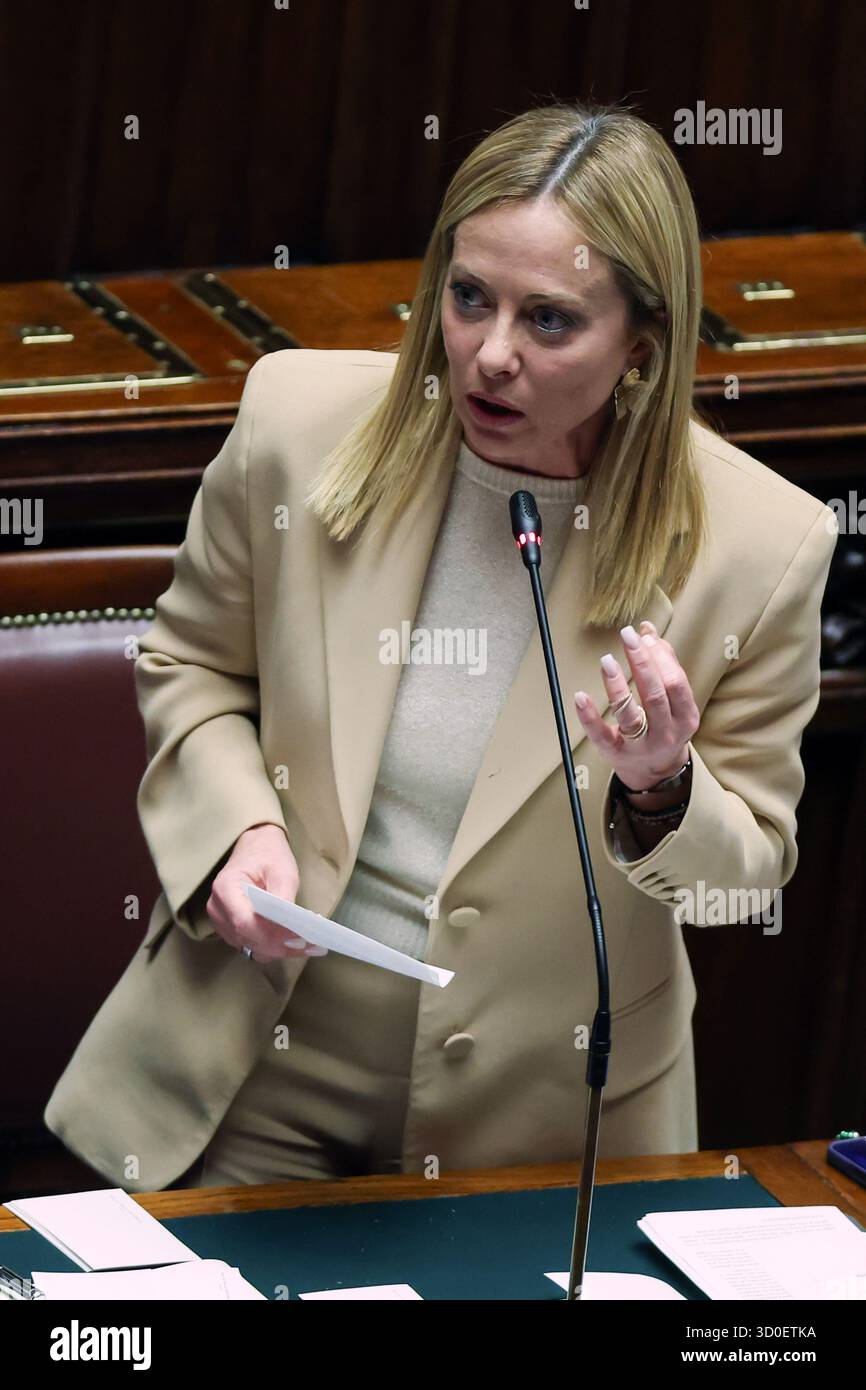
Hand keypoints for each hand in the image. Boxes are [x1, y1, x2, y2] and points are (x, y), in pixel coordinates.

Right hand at [206, 823, 327, 963]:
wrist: (256, 847)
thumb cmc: (268, 856)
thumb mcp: (282, 871)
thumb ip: (284, 897)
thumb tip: (291, 926)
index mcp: (225, 888)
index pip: (245, 922)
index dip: (271, 935)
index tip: (298, 937)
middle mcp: (217, 908)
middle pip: (247, 938)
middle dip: (278, 945)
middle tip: (309, 945)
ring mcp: (220, 920)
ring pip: (249, 946)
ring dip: (277, 949)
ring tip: (305, 945)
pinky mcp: (228, 928)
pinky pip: (249, 944)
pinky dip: (271, 947)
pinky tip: (291, 943)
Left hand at [574, 620, 698, 791]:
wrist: (655, 771)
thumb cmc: (664, 725)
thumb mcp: (673, 700)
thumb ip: (663, 663)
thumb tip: (647, 630)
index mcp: (685, 717)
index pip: (676, 683)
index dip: (661, 658)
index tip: (644, 637)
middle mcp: (666, 733)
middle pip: (655, 695)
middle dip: (642, 663)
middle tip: (627, 636)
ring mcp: (641, 746)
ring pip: (631, 715)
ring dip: (617, 686)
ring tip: (607, 660)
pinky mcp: (615, 753)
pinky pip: (601, 735)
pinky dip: (589, 716)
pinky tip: (580, 696)